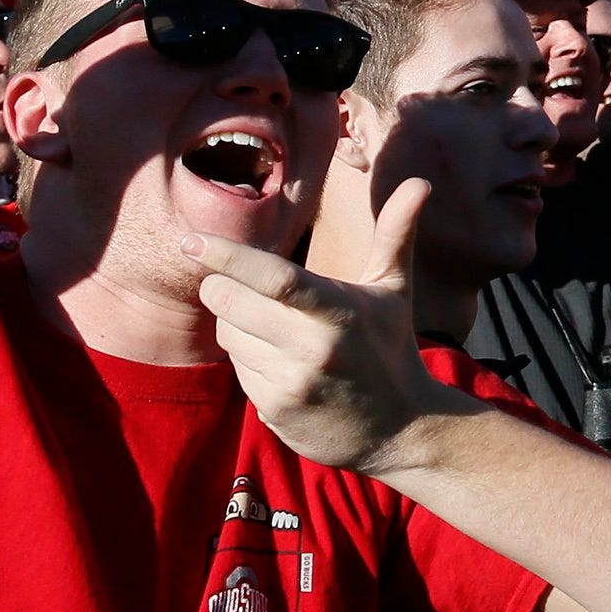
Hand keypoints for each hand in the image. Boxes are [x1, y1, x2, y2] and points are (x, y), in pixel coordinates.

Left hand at [193, 180, 463, 475]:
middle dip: (223, 288)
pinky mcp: (275, 411)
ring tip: (279, 334)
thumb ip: (396, 234)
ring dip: (239, 327)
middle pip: (230, 302)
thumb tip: (420, 181)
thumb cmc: (389, 346)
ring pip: (228, 336)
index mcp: (339, 310)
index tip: (190, 241)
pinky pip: (237, 370)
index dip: (228, 256)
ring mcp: (292, 383)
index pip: (275, 277)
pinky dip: (250, 362)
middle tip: (244, 288)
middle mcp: (314, 347)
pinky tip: (283, 368)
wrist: (400, 429)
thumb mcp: (394, 290)